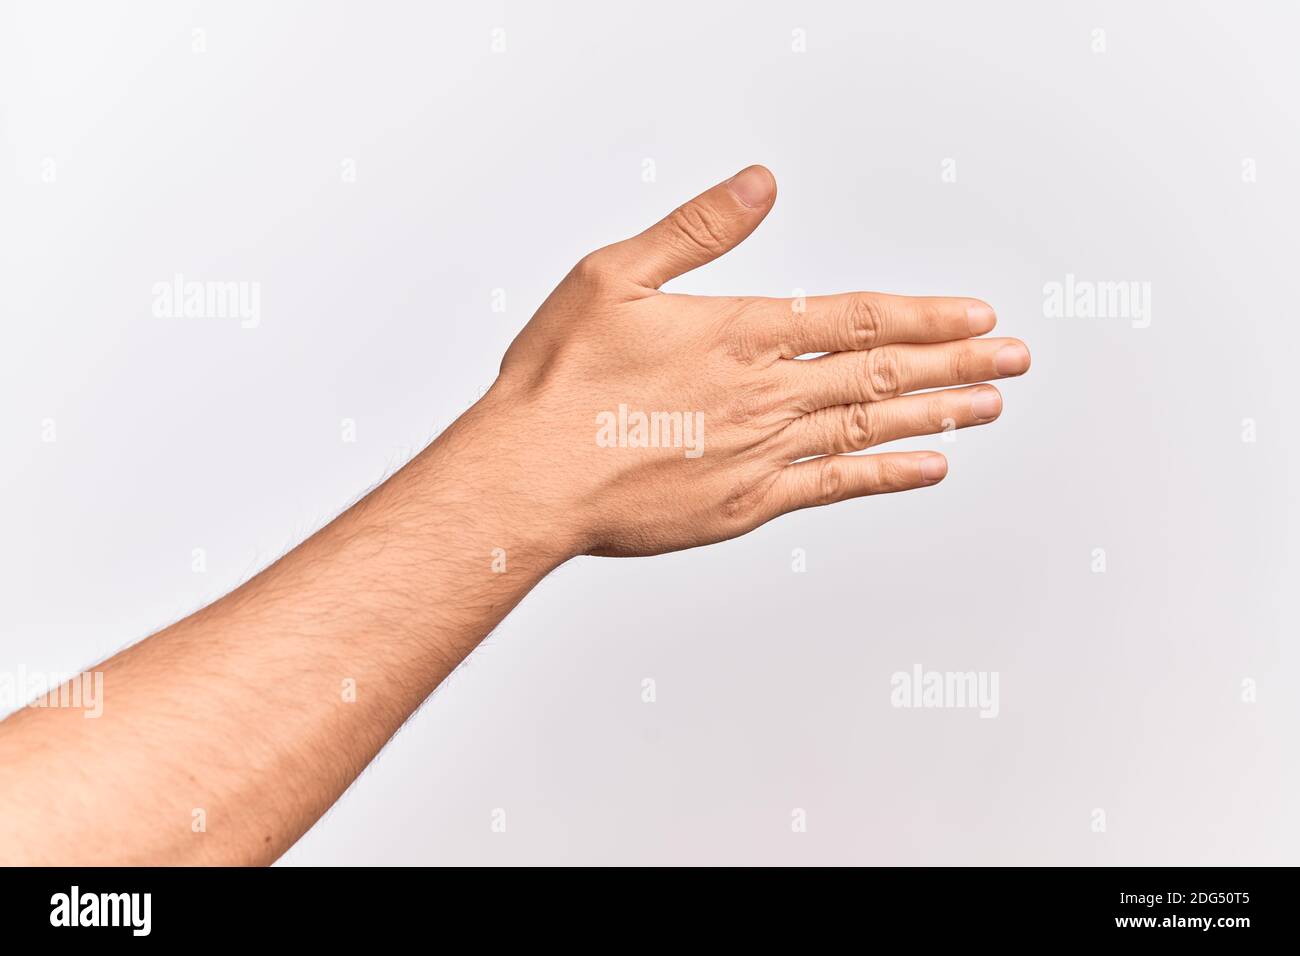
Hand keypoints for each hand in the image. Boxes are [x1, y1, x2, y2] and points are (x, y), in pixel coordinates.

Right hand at [469, 165, 1030, 558]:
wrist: (528, 477)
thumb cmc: (561, 381)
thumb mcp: (614, 275)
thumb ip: (697, 230)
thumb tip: (760, 185)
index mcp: (740, 333)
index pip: (858, 318)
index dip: (925, 316)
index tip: (976, 315)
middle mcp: (766, 394)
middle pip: (882, 372)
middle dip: (957, 362)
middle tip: (1015, 357)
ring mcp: (762, 454)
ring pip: (870, 425)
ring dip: (937, 413)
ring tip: (990, 404)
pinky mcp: (745, 504)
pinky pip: (835, 486)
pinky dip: (886, 474)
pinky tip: (929, 467)